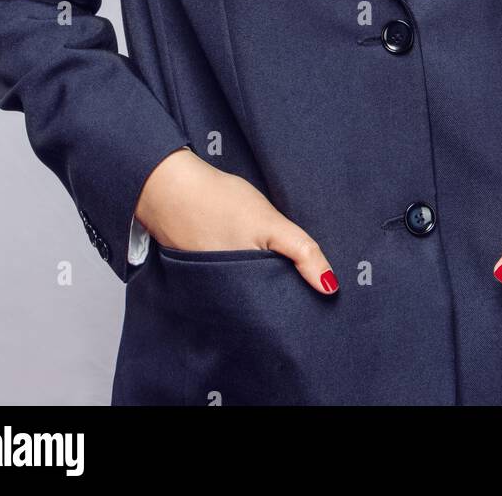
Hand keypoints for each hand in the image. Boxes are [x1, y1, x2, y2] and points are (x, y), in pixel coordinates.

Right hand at [135, 148, 338, 295]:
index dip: (300, 309)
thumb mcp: (269, 223)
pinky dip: (243, 279)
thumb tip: (331, 287)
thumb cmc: (218, 202)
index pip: (281, 315)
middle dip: (284, 301)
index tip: (319, 302)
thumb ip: (302, 252)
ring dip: (264, 290)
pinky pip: (230, 287)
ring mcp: (212, 291)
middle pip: (265, 310)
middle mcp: (227, 301)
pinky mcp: (202, 279)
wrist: (170, 187)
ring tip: (281, 274)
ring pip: (248, 299)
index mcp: (245, 294)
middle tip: (306, 286)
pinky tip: (252, 263)